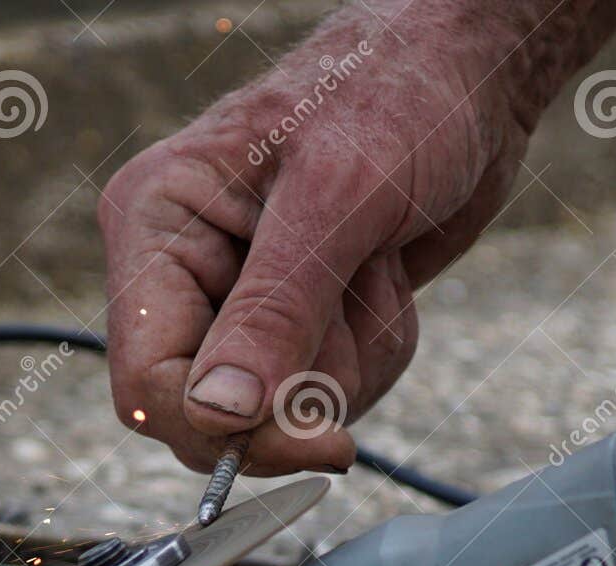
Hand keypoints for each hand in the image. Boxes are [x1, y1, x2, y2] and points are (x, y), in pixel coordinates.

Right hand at [98, 2, 537, 474]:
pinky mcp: (288, 326)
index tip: (323, 440)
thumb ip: (275, 310)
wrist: (467, 75)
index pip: (148, 380)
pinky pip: (322, 396)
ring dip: (352, 356)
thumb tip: (220, 414)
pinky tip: (382, 279)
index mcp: (155, 223)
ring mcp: (234, 305)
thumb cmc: (397, 94)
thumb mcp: (338, 197)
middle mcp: (180, 273)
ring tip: (375, 265)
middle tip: (361, 293)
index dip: (225, 429)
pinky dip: (372, 350)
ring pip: (276, 414)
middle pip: (211, 415)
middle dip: (304, 380)